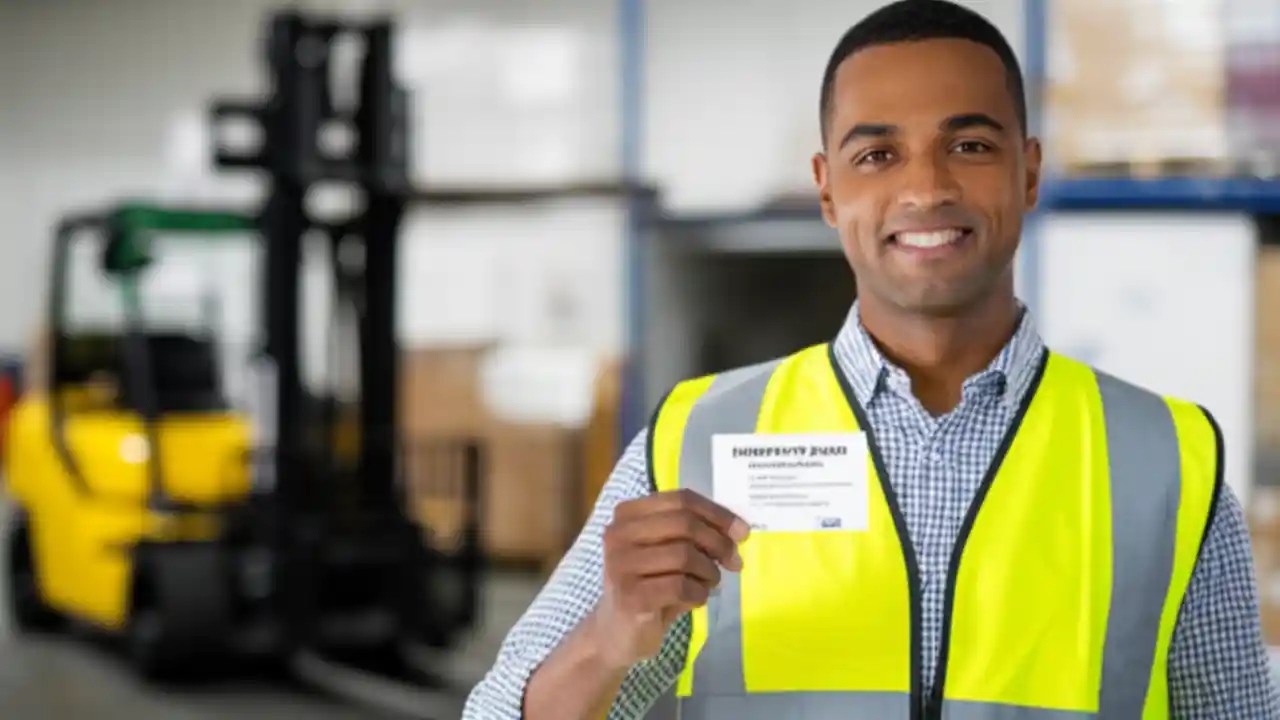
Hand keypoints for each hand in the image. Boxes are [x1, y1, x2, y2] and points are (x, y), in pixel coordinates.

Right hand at [590, 489, 749, 669]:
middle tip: (733, 562)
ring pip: (684, 555)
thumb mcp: (670, 551)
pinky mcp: (631, 596)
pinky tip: (694, 598)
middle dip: (718, 543)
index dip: (717, 513)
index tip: (741, 532)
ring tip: (707, 584)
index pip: (681, 499)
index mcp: (628, 514)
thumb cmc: (650, 585)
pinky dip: (698, 593)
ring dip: (708, 572)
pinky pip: (680, 586)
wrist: (619, 633)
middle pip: (684, 523)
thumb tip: (739, 530)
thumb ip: (698, 533)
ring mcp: (621, 565)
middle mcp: (618, 534)